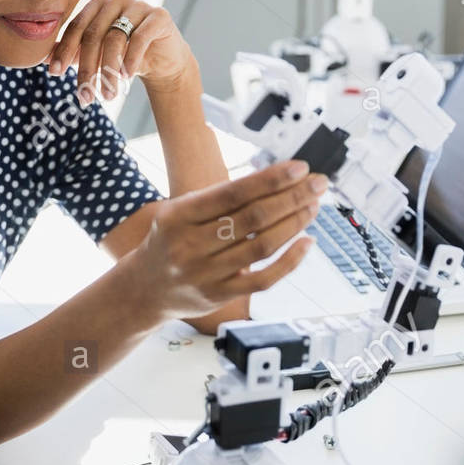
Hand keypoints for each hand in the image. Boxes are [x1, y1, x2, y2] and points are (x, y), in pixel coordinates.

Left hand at [47, 0, 193, 103]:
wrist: (163, 60)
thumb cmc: (125, 54)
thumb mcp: (96, 54)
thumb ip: (72, 52)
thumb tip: (40, 58)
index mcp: (98, 3)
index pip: (76, 26)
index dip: (64, 50)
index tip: (55, 73)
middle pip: (94, 34)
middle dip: (87, 68)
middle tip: (85, 95)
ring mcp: (139, 5)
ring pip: (115, 38)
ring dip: (109, 71)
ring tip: (108, 95)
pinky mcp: (159, 16)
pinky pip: (140, 38)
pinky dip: (130, 59)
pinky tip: (126, 77)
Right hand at [125, 159, 328, 323]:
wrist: (145, 287)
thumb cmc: (172, 240)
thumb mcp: (181, 212)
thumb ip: (220, 199)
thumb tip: (277, 179)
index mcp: (179, 216)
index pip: (233, 193)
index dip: (270, 179)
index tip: (300, 168)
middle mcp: (190, 245)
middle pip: (253, 218)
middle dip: (292, 197)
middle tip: (318, 183)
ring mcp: (206, 274)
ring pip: (262, 246)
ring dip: (294, 223)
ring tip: (314, 205)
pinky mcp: (220, 296)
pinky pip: (263, 279)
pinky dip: (290, 261)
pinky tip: (307, 242)